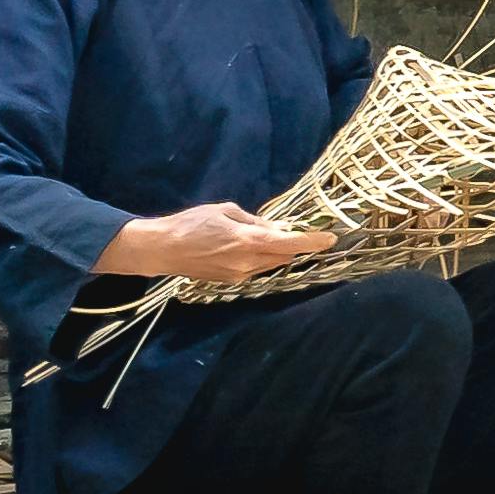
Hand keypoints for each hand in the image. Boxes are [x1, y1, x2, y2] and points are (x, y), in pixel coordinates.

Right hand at [102, 199, 334, 284]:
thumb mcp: (225, 211)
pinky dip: (263, 258)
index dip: (314, 241)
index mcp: (248, 241)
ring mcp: (240, 276)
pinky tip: (255, 247)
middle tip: (305, 232)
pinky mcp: (231, 282)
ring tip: (276, 237)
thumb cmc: (191, 223)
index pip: (291, 243)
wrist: (162, 249)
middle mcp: (248, 263)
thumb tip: (277, 227)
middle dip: (298, 245)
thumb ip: (254, 221)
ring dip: (280, 252)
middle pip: (285, 256)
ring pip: (272, 264)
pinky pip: (257, 269)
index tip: (332, 238)